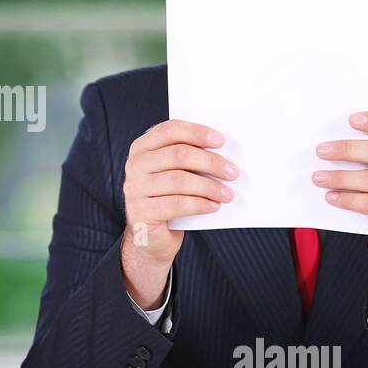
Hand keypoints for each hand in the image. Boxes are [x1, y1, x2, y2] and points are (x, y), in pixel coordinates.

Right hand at [120, 120, 237, 308]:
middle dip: (210, 162)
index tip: (221, 141)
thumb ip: (188, 160)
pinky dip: (200, 204)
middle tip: (232, 172)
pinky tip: (213, 206)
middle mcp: (135, 165)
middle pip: (178, 155)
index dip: (196, 132)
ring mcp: (134, 189)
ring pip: (179, 180)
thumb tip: (223, 153)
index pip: (169, 130)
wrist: (150, 238)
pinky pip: (178, 204)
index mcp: (142, 148)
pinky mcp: (141, 212)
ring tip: (227, 193)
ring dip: (209, 187)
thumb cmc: (168, 199)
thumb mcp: (174, 173)